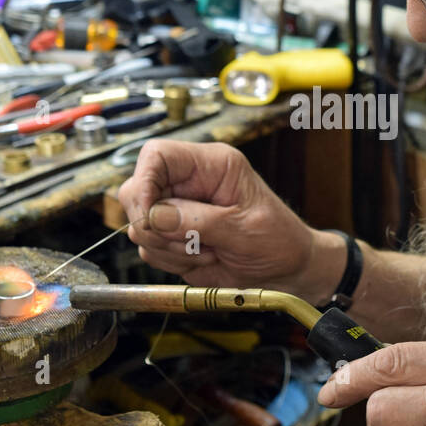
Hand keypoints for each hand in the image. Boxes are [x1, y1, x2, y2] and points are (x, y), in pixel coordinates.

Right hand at [118, 139, 340, 297]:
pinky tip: (204, 259)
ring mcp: (178, 211)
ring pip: (140, 226)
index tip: (149, 214)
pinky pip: (150, 250)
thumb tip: (155, 215)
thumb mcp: (245, 229)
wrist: (287, 270)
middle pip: (137, 191)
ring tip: (210, 251)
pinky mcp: (173, 237)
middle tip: (191, 242)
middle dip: (156, 225)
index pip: (157, 155)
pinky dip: (172, 262)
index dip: (144, 182)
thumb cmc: (278, 240)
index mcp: (212, 165)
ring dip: (170, 248)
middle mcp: (189, 184)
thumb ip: (199, 221)